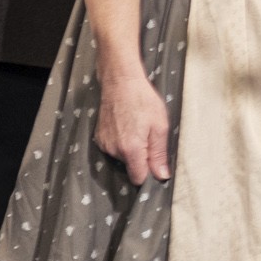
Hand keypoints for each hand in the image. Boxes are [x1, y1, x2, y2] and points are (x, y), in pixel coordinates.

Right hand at [96, 67, 172, 184]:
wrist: (120, 82)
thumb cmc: (143, 101)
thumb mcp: (160, 126)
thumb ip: (159, 154)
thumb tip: (161, 176)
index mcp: (131, 149)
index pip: (138, 178)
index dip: (149, 175)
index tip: (156, 167)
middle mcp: (114, 150)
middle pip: (131, 167)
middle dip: (142, 159)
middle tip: (149, 138)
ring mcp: (104, 144)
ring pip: (122, 158)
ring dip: (132, 150)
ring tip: (138, 129)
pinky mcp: (99, 137)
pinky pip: (114, 148)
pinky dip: (122, 143)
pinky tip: (127, 127)